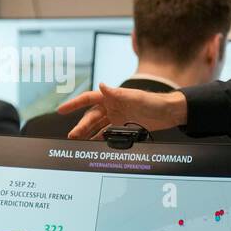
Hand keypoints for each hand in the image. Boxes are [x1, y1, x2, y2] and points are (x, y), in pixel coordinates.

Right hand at [56, 83, 187, 139]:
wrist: (169, 113)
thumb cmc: (154, 101)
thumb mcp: (136, 97)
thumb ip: (117, 93)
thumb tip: (101, 85)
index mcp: (112, 96)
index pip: (88, 99)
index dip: (74, 104)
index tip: (61, 110)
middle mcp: (112, 106)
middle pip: (91, 117)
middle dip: (80, 126)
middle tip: (72, 136)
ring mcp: (117, 116)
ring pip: (97, 126)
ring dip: (88, 134)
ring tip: (78, 142)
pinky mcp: (123, 125)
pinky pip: (107, 133)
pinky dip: (100, 138)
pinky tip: (94, 144)